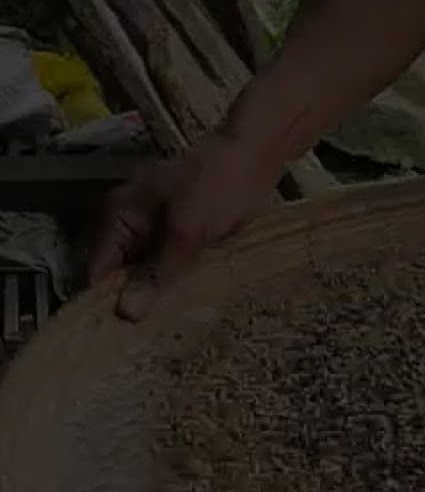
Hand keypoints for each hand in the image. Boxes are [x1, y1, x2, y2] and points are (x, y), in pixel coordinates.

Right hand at [88, 132, 281, 321]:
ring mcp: (160, 227)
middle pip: (125, 274)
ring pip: (153, 272)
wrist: (258, 153)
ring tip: (174, 328)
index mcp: (120, 216)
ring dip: (163, 294)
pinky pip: (176, 265)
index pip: (99, 271)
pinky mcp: (187, 233)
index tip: (121, 338)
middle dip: (138, 302)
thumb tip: (126, 313)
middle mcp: (133, 223)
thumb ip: (158, 271)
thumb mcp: (187, 231)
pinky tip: (195, 306)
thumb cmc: (219, 186)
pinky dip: (182, 282)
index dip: (108, 303)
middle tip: (152, 338)